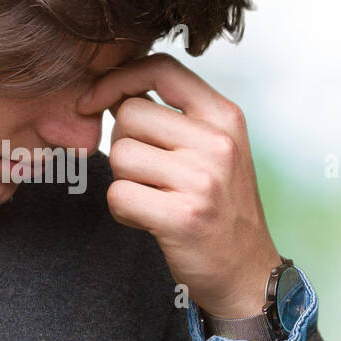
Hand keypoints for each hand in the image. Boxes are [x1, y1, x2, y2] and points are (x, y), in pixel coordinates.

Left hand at [77, 52, 280, 318]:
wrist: (247, 272)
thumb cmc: (221, 207)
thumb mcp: (215, 148)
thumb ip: (176, 116)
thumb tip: (115, 88)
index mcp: (225, 116)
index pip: (161, 68)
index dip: (118, 79)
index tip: (93, 99)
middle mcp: (217, 142)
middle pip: (128, 114)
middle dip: (122, 143)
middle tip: (145, 173)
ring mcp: (202, 180)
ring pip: (119, 155)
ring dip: (123, 180)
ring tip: (152, 198)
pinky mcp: (182, 217)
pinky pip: (118, 195)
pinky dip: (123, 211)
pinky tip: (148, 219)